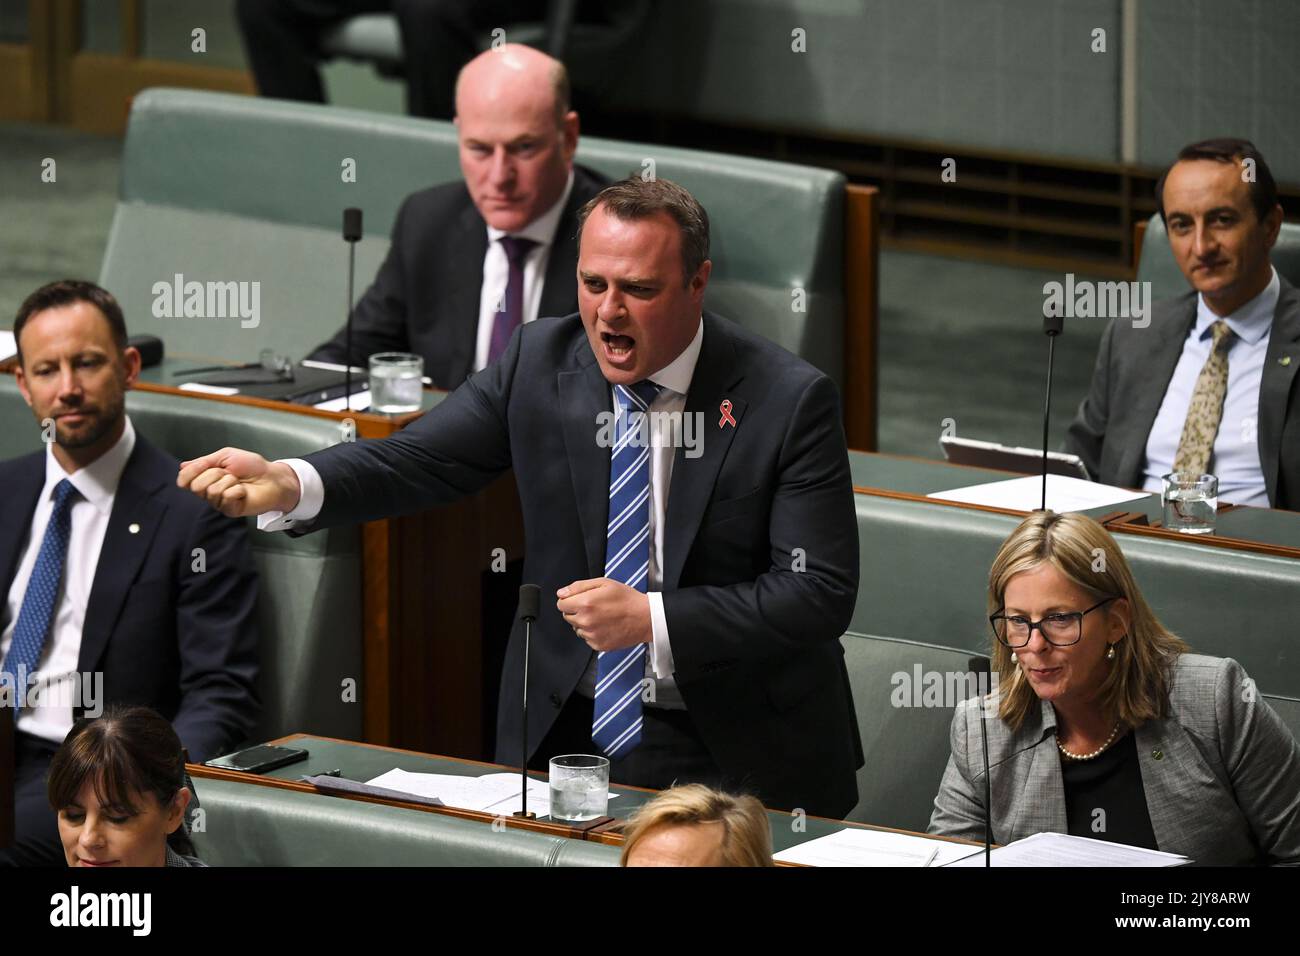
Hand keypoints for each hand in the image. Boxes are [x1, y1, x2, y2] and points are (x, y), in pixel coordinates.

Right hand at [177, 447, 301, 517]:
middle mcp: (209, 491)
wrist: (272, 477)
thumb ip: (203, 461)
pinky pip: (225, 497)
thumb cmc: (252, 466)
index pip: (184, 479)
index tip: (206, 465)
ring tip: (239, 482)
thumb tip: (182, 466)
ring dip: (229, 481)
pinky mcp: (230, 510)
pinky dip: (237, 490)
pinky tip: (243, 492)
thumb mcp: (225, 455)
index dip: (192, 471)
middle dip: (215, 474)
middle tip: (230, 474)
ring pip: (212, 491)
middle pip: (197, 486)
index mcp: (206, 478)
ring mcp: (219, 502)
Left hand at [556, 578, 651, 652]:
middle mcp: (586, 621)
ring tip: (601, 616)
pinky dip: (592, 633)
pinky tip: (605, 626)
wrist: (645, 618)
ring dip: (584, 622)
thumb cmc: (627, 599)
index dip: (569, 600)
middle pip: (567, 616)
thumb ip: (579, 586)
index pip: (561, 604)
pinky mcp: (598, 645)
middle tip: (593, 606)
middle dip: (576, 610)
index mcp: (585, 603)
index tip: (578, 599)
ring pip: (576, 628)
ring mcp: (591, 635)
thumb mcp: (604, 583)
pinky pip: (586, 638)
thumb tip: (561, 593)